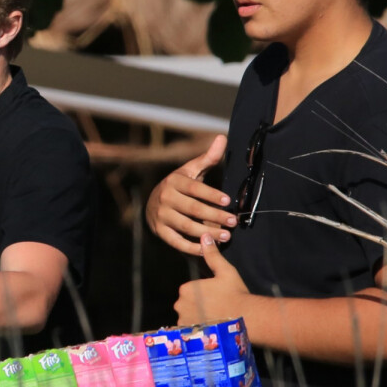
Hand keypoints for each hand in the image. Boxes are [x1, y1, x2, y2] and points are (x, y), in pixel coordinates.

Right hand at [146, 135, 236, 254]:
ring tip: (226, 237)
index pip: (195, 188)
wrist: (152, 203)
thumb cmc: (179, 185)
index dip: (211, 195)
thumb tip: (222, 137)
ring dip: (208, 233)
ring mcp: (161, 215)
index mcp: (175, 181)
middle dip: (215, 216)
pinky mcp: (160, 231)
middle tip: (233, 222)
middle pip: (193, 209)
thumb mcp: (191, 170)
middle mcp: (165, 197)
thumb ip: (208, 157)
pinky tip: (208, 248)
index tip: (228, 201)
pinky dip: (192, 247)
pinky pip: (177, 242)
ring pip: (187, 227)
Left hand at [173, 234, 249, 325]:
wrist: (245, 318)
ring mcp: (183, 321)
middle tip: (216, 307)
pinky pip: (189, 330)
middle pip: (186, 304)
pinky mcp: (189, 334)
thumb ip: (212, 255)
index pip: (189, 290)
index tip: (215, 296)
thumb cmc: (235, 293)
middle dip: (197, 306)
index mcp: (186, 289)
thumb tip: (205, 236)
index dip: (202, 293)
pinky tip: (210, 327)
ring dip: (197, 318)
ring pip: (187, 317)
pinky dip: (197, 329)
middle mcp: (180, 305)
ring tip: (214, 318)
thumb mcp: (225, 271)